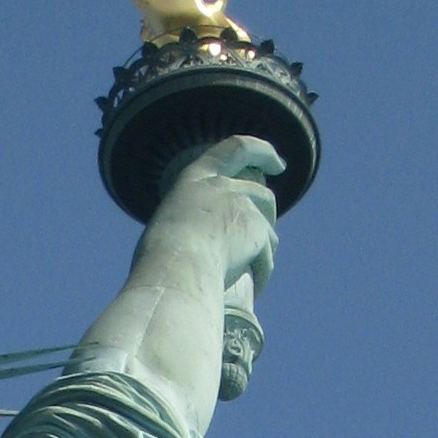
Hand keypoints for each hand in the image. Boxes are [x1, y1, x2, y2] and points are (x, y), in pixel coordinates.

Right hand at [151, 134, 282, 296]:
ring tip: (253, 270)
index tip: (279, 163)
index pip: (237, 149)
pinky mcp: (258, 231)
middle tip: (265, 231)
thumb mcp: (168, 227)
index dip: (262, 151)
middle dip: (268, 211)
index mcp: (195, 178)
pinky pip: (266, 258)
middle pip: (261, 193)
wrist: (174, 270)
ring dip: (263, 248)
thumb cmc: (159, 259)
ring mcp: (243, 206)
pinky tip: (255, 289)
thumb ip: (189, 222)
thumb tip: (197, 240)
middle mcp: (223, 186)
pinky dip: (261, 274)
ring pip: (268, 227)